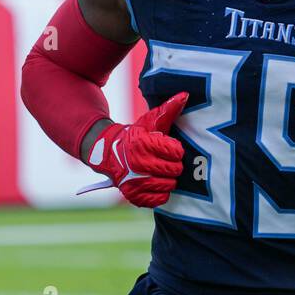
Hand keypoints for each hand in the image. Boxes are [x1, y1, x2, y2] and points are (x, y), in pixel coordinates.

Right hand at [77, 92, 188, 206]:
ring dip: (169, 179)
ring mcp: (134, 181)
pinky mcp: (133, 195)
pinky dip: (161, 193)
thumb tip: (185, 95)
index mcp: (143, 144)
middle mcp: (137, 163)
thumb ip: (169, 109)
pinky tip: (156, 183)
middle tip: (167, 161)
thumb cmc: (136, 135)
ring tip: (162, 172)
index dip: (176, 150)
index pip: (176, 152)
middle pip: (174, 169)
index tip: (170, 148)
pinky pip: (159, 199)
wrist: (109, 153)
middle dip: (174, 165)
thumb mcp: (150, 121)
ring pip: (169, 185)